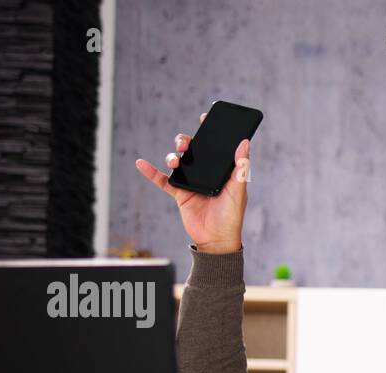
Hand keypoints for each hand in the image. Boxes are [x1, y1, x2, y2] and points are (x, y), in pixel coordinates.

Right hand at [134, 110, 248, 252]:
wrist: (216, 241)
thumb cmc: (231, 217)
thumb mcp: (238, 190)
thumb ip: (240, 167)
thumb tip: (245, 143)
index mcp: (221, 171)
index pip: (216, 147)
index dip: (210, 132)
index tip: (205, 117)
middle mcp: (205, 174)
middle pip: (193, 151)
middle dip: (187, 142)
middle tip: (185, 144)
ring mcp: (191, 183)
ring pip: (178, 162)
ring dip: (173, 156)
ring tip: (175, 160)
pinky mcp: (180, 194)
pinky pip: (162, 181)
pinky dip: (151, 172)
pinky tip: (141, 163)